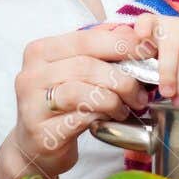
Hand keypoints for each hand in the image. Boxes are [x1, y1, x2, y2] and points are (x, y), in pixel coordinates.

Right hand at [5, 28, 152, 178]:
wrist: (35, 147)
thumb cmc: (60, 105)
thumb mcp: (75, 70)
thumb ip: (98, 48)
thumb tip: (131, 31)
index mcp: (40, 51)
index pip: (85, 39)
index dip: (120, 43)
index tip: (147, 50)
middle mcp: (31, 75)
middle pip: (85, 65)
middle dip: (121, 77)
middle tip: (140, 91)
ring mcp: (32, 104)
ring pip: (81, 92)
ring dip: (113, 99)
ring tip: (127, 107)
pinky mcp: (41, 132)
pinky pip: (79, 118)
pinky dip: (102, 116)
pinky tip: (113, 119)